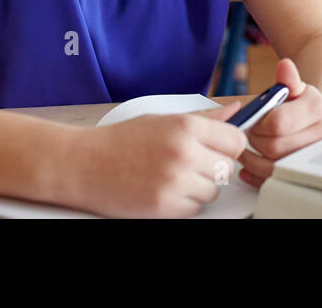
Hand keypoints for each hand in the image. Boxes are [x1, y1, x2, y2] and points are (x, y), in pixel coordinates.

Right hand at [68, 103, 246, 217]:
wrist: (84, 163)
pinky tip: (165, 189)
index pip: (237, 140)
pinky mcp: (164, 207)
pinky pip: (195, 209)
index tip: (220, 149)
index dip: (230, 146)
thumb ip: (205, 119)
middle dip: (213, 167)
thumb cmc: (122, 140)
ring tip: (173, 176)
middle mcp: (184, 152)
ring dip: (199, 187)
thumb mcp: (164, 119)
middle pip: (227, 168)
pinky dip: (184, 203)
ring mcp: (175, 181)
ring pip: (213, 191)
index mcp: (186, 126)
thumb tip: (236, 111)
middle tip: (190, 164)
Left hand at [237, 58, 321, 187]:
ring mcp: (316, 160)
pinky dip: (257, 177)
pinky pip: (278, 183)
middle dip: (255, 141)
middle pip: (274, 147)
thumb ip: (288, 79)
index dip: (259, 122)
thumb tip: (284, 65)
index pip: (278, 122)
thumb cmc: (306, 104)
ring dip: (252, 160)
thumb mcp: (298, 88)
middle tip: (249, 135)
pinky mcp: (308, 176)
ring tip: (244, 150)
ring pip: (275, 169)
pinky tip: (248, 168)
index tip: (254, 120)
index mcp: (317, 110)